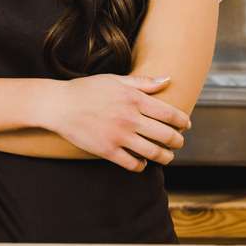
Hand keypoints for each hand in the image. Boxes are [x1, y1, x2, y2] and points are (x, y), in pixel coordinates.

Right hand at [39, 73, 191, 171]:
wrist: (60, 105)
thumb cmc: (87, 89)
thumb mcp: (116, 80)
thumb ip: (143, 82)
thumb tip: (168, 79)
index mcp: (134, 99)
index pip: (170, 114)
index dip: (182, 121)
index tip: (185, 125)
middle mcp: (130, 118)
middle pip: (166, 136)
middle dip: (177, 141)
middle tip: (178, 142)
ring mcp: (119, 136)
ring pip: (153, 153)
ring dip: (165, 157)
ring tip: (166, 156)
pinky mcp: (107, 150)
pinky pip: (133, 164)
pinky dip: (141, 165)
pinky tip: (141, 161)